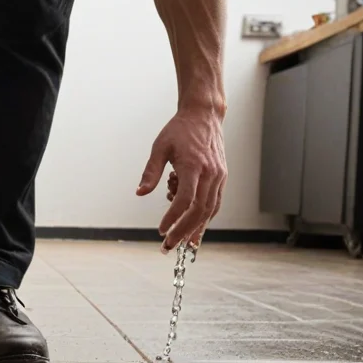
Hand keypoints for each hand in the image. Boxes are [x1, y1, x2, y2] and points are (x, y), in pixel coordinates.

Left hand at [136, 107, 226, 252]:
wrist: (204, 115)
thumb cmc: (179, 130)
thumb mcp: (159, 148)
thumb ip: (150, 172)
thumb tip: (140, 193)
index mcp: (193, 166)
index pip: (185, 200)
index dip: (173, 218)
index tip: (160, 230)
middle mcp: (210, 174)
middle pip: (199, 211)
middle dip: (183, 231)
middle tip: (168, 246)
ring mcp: (219, 176)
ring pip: (210, 210)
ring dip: (196, 230)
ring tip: (183, 245)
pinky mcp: (222, 177)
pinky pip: (216, 203)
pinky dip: (205, 219)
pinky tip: (195, 230)